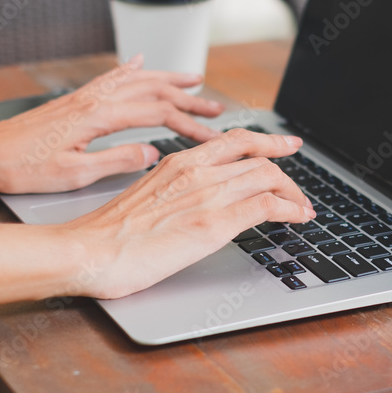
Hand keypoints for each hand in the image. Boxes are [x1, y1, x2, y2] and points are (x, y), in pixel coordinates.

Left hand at [0, 56, 226, 192]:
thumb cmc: (18, 167)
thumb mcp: (72, 174)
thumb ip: (116, 160)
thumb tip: (152, 152)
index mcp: (97, 117)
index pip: (157, 114)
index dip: (190, 123)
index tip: (213, 136)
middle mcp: (92, 100)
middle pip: (152, 91)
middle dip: (188, 99)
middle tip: (217, 108)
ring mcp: (82, 97)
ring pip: (134, 80)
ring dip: (167, 79)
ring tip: (193, 79)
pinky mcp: (72, 101)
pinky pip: (110, 78)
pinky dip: (131, 70)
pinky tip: (139, 63)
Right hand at [0, 129, 314, 309]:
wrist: (88, 250)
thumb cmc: (107, 234)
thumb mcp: (147, 196)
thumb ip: (173, 189)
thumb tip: (190, 199)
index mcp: (179, 161)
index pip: (235, 141)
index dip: (266, 142)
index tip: (283, 145)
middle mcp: (197, 170)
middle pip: (258, 157)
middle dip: (286, 169)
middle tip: (299, 182)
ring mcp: (207, 195)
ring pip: (268, 177)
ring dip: (294, 193)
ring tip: (303, 208)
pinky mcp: (214, 223)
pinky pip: (267, 205)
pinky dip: (291, 209)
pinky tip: (299, 218)